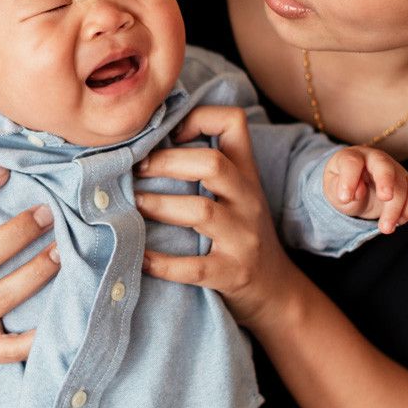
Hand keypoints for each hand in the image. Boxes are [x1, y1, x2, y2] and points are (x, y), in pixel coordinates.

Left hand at [134, 106, 300, 329]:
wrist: (275, 290)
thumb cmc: (240, 233)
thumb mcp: (235, 193)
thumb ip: (206, 166)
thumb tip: (147, 139)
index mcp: (246, 173)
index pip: (233, 122)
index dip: (198, 117)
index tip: (168, 134)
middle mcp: (248, 200)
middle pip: (212, 164)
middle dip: (165, 163)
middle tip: (135, 171)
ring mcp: (243, 237)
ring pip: (201, 211)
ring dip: (158, 205)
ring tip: (132, 206)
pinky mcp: (233, 273)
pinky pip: (194, 267)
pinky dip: (161, 263)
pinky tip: (139, 258)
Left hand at [323, 146, 407, 233]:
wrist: (355, 188)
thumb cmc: (341, 186)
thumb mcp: (332, 189)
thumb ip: (339, 189)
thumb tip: (358, 192)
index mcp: (352, 157)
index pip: (352, 162)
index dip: (349, 179)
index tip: (344, 198)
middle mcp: (375, 159)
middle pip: (384, 166)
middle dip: (386, 182)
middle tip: (385, 198)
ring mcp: (394, 169)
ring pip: (402, 184)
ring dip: (396, 208)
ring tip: (385, 228)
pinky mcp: (406, 182)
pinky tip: (398, 221)